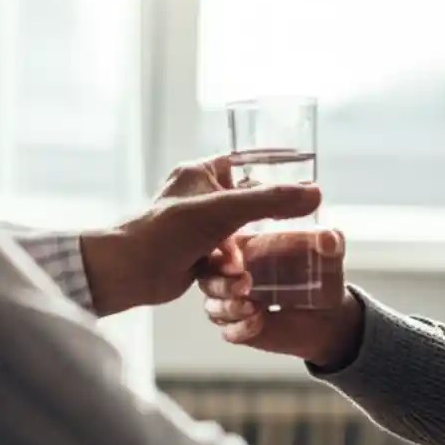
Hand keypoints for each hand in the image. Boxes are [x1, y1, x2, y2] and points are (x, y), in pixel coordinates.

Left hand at [80, 156, 320, 315]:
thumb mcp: (226, 210)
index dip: (273, 170)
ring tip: (235, 271)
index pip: (245, 163)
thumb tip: (316, 193)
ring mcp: (197, 229)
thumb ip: (271, 201)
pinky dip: (227, 274)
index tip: (302, 181)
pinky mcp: (195, 256)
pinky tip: (225, 281)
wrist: (129, 272)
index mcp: (201, 174)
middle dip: (261, 227)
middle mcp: (199, 198)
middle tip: (283, 234)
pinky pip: (225, 263)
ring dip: (241, 258)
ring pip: (239, 240)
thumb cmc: (168, 230)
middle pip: (248, 205)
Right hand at [197, 229, 364, 368]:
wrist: (329, 317)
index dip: (222, 250)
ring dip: (228, 306)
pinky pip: (227, 331)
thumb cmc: (322, 275)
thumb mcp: (330, 255)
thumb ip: (330, 241)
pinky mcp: (240, 327)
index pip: (219, 244)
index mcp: (247, 248)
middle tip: (245, 283)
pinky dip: (239, 328)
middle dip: (220, 282)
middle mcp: (234, 274)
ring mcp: (235, 302)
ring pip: (212, 305)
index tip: (237, 258)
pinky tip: (258, 323)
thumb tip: (329, 238)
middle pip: (207, 276)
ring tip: (253, 307)